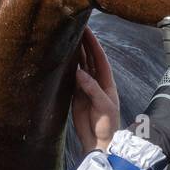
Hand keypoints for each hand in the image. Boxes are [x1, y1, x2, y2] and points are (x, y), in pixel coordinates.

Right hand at [72, 26, 119, 152]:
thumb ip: (93, 89)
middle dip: (84, 44)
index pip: (99, 59)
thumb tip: (80, 73)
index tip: (87, 31)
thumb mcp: (104, 106)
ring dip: (75, 53)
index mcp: (106, 82)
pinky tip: (62, 58)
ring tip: (67, 38)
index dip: (93, 45)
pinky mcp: (76, 95)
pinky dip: (67, 67)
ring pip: (80, 66)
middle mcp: (96, 82)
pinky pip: (71, 78)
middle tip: (75, 28)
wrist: (100, 141)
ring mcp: (86, 88)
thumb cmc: (107, 124)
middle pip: (89, 59)